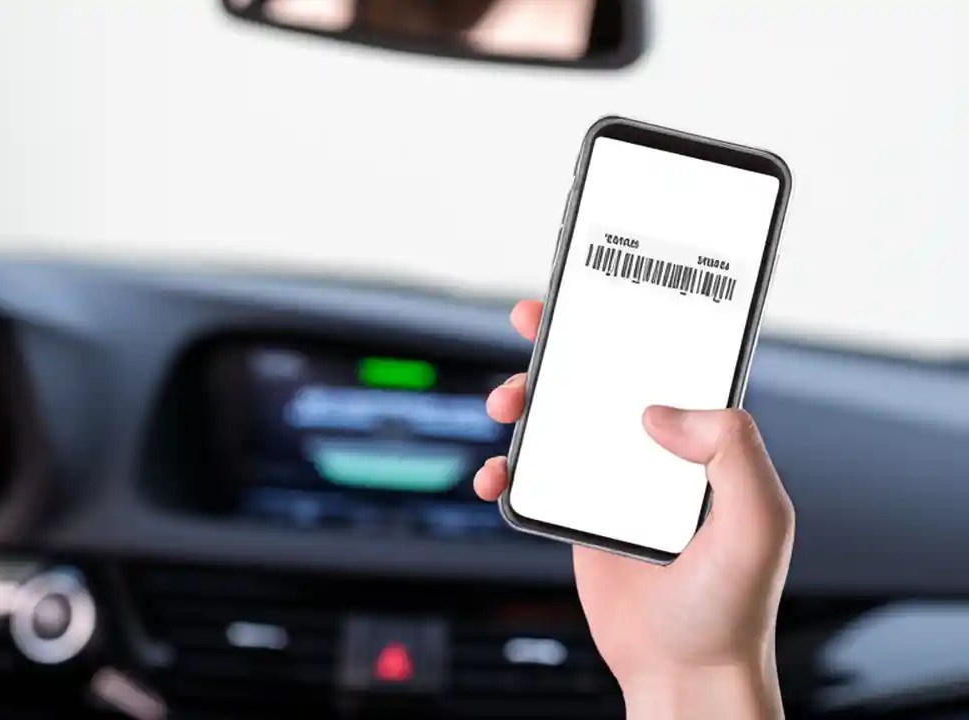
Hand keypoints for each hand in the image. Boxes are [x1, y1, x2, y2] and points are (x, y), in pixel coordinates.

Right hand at [475, 299, 794, 719]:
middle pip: (598, 378)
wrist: (684, 672)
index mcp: (703, 440)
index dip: (629, 318)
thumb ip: (732, 453)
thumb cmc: (731, 607)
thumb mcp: (757, 523)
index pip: (665, 361)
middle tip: (533, 324)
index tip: (596, 290)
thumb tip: (662, 411)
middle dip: (559, 345)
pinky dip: (504, 472)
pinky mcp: (578, 512)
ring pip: (556, 420)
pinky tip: (494, 480)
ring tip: (506, 409)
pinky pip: (531, 478)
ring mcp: (611, 479)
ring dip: (524, 402)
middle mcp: (654, 451)